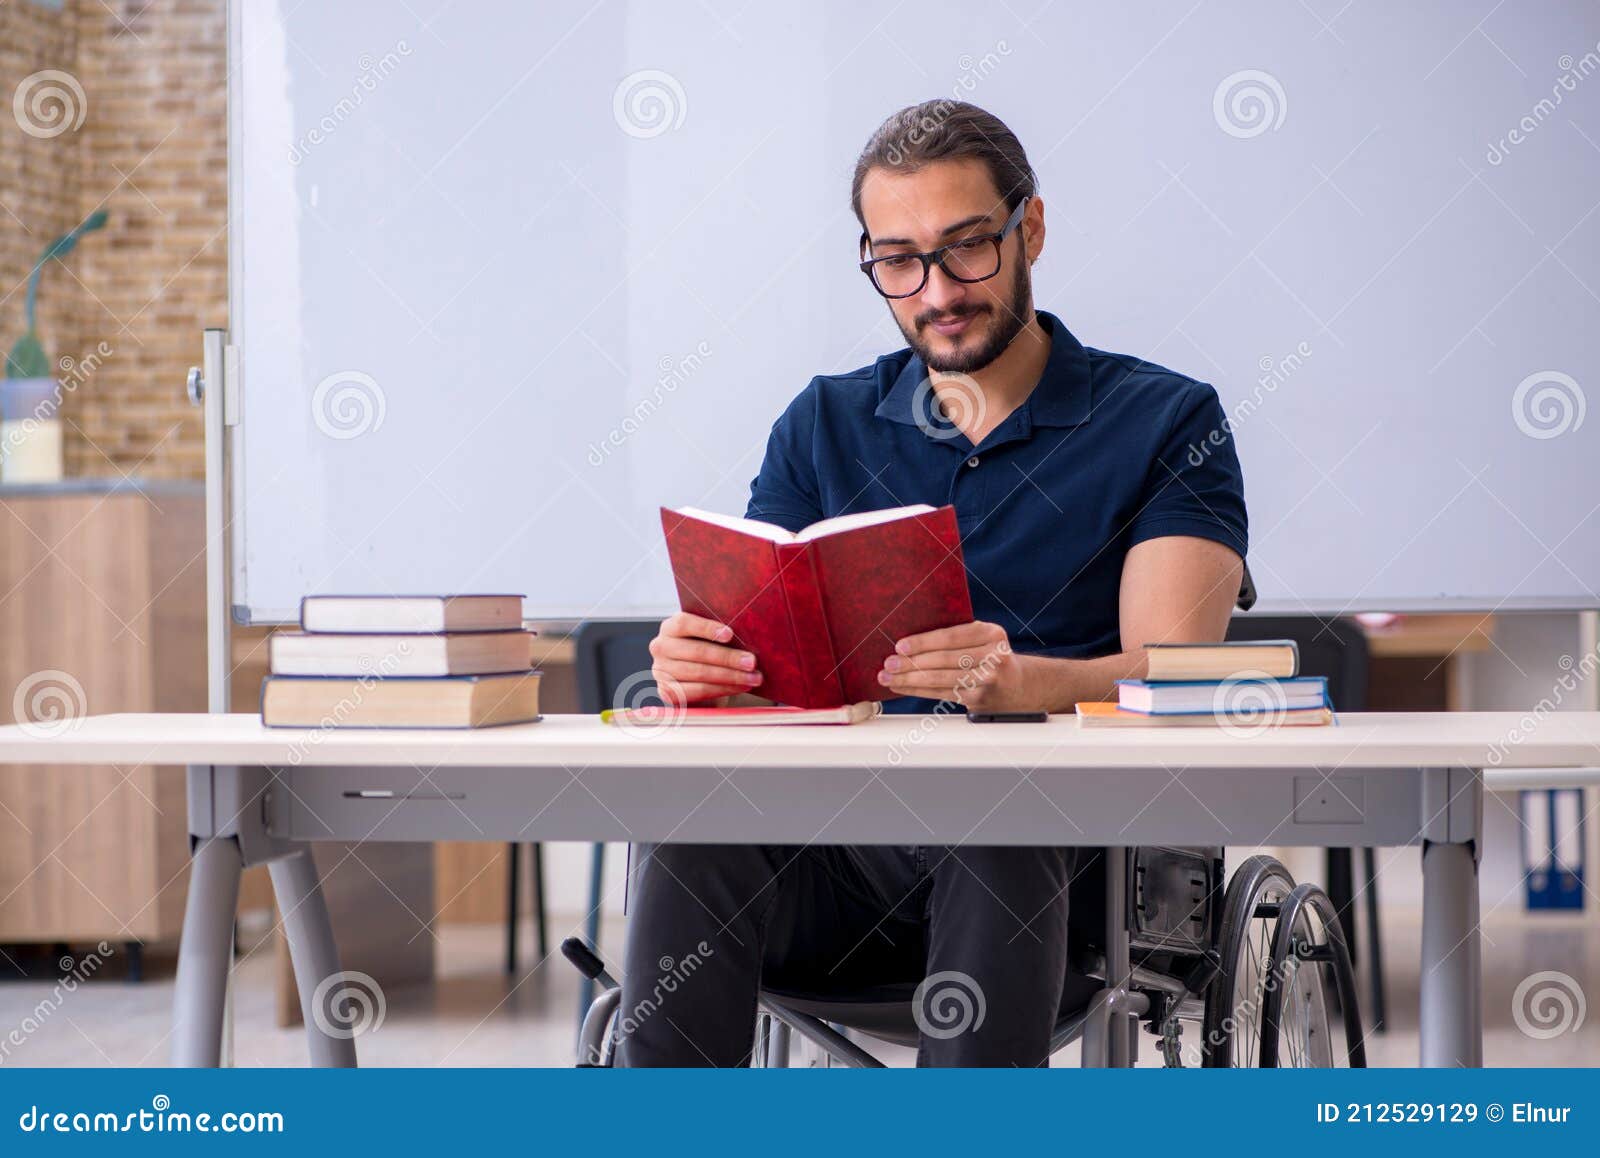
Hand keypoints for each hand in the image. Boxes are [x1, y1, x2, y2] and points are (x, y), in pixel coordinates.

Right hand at [648, 612, 763, 704]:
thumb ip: (719, 634)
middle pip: (696, 651)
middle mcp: (660, 647)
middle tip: (751, 662)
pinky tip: (740, 687)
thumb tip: (747, 634)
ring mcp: (661, 671)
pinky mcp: (668, 692)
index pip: (683, 623)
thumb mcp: (709, 638)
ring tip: (753, 677)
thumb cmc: (707, 653)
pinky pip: (698, 691)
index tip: (730, 634)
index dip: (706, 628)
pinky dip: (723, 689)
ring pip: (699, 673)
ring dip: (730, 676)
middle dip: (728, 657)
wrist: (695, 681)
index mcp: (669, 628)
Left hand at [877, 620, 1036, 711]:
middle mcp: (993, 656)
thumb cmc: (990, 656)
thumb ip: (957, 635)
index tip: (900, 646)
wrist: (1017, 685)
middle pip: (943, 659)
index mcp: (991, 634)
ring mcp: (987, 680)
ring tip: (888, 678)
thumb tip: (909, 641)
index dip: (923, 642)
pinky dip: (918, 691)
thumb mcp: (983, 638)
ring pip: (940, 679)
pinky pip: (941, 694)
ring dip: (909, 680)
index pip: (951, 636)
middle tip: (888, 664)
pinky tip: (902, 687)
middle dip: (911, 662)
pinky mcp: (979, 699)